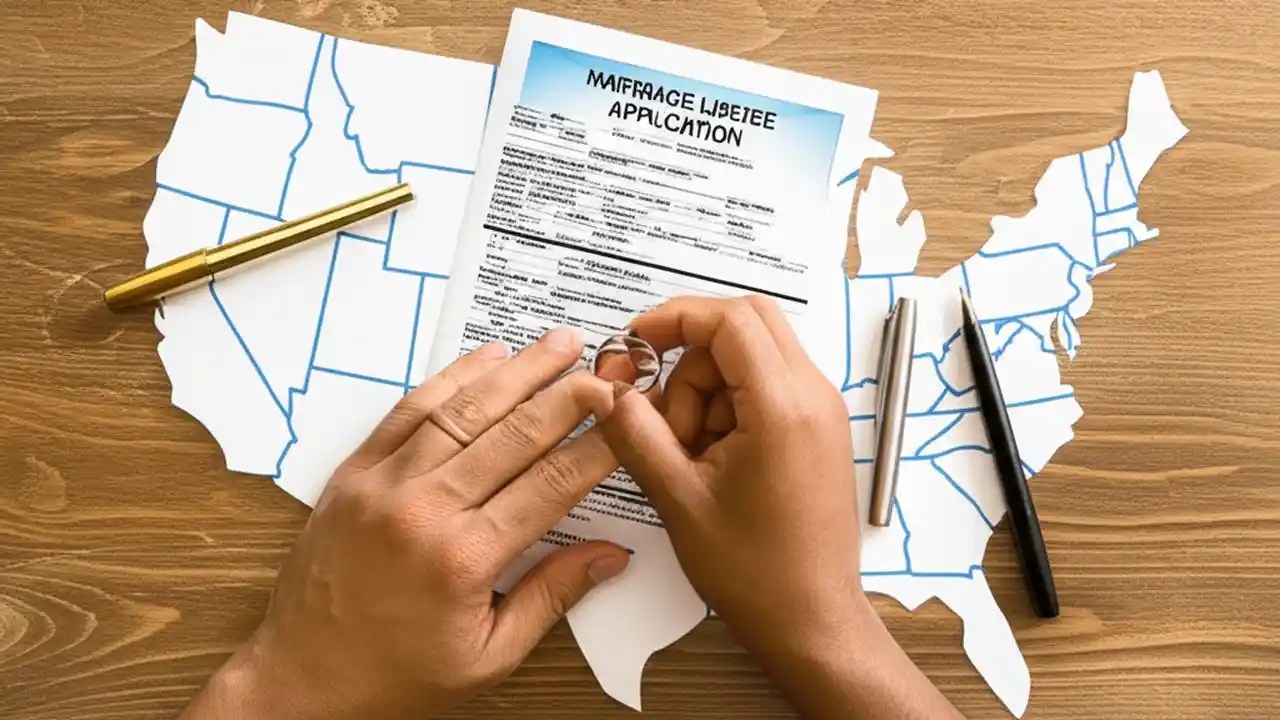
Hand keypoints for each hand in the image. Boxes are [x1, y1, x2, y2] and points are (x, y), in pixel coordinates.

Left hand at [181, 328, 630, 719]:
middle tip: (607, 371)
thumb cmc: (393, 679)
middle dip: (570, 396)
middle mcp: (423, 510)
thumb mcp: (488, 657)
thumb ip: (552, 597)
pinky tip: (486, 359)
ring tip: (559, 345)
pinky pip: (408, 410)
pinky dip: (450, 379)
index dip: (597, 448)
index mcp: (463, 558)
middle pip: (515, 434)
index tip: (628, 421)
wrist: (299, 681)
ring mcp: (383, 484)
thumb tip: (610, 556)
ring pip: (464, 409)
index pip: (551, 485)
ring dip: (517, 371)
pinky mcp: (354, 473)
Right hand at [602, 297, 961, 719]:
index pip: (730, 320)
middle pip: (746, 323)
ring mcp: (822, 412)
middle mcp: (814, 397)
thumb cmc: (756, 573)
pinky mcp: (818, 430)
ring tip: (686, 452)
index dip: (673, 319)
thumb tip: (604, 389)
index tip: (633, 345)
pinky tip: (707, 456)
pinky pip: (766, 386)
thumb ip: (635, 433)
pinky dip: (729, 404)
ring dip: (707, 385)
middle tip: (656, 402)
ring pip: (753, 355)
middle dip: (690, 352)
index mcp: (784, 408)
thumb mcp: (678, 498)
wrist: (813, 622)